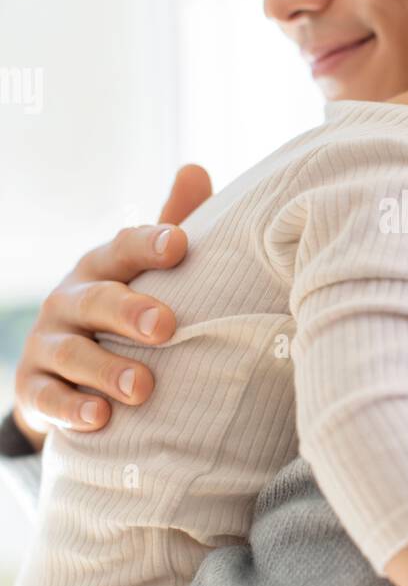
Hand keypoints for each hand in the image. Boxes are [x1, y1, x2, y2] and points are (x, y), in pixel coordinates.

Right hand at [11, 164, 211, 449]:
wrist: (67, 370)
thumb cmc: (124, 308)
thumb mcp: (145, 271)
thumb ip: (172, 224)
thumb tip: (196, 168)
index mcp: (103, 267)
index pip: (124, 248)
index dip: (149, 244)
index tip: (179, 244)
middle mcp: (71, 299)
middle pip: (98, 300)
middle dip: (130, 312)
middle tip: (166, 327)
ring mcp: (49, 343)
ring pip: (74, 353)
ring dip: (107, 369)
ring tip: (142, 388)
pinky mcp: (33, 387)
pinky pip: (47, 398)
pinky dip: (71, 409)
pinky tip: (99, 418)